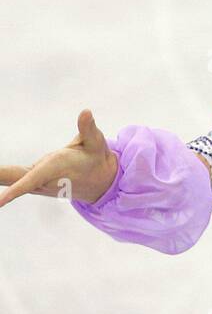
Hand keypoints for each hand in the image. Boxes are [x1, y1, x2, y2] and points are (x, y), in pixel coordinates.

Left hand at [0, 109, 117, 207]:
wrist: (99, 182)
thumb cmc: (96, 158)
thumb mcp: (96, 142)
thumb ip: (87, 127)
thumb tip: (85, 112)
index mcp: (54, 169)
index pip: (30, 180)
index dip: (14, 190)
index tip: (0, 201)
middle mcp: (41, 180)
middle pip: (9, 180)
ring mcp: (34, 184)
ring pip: (6, 180)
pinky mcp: (31, 182)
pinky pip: (8, 180)